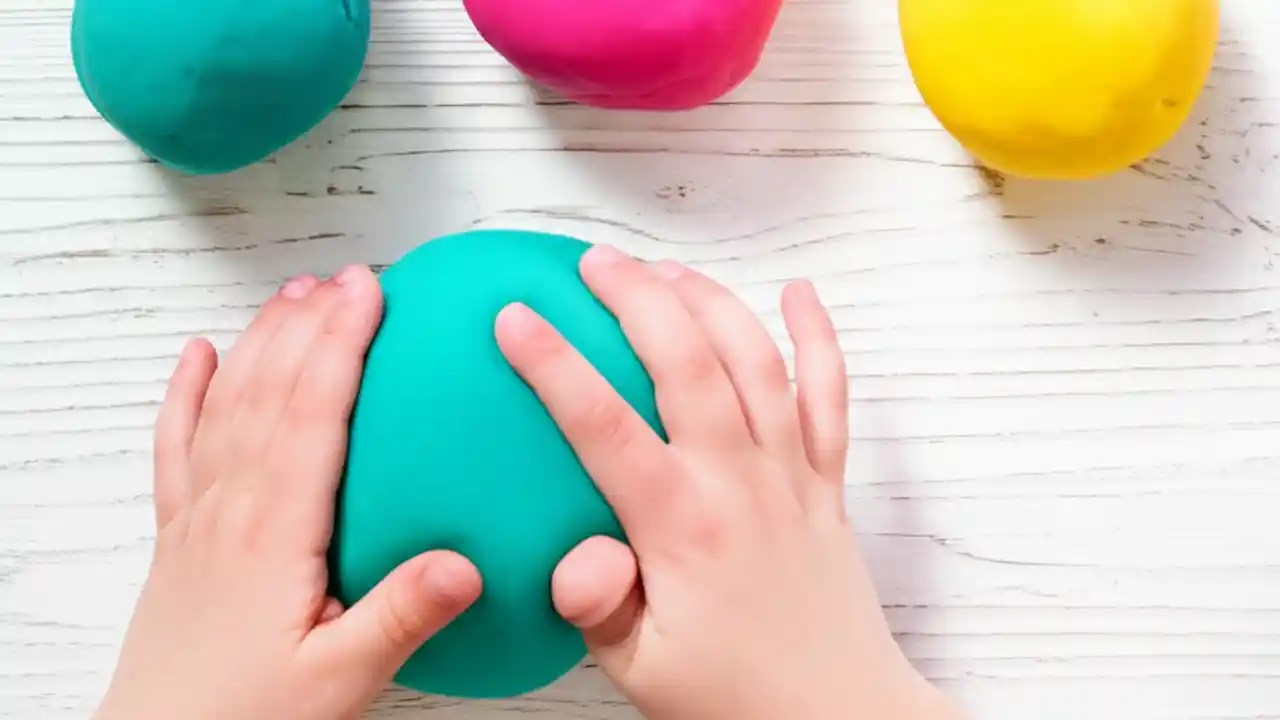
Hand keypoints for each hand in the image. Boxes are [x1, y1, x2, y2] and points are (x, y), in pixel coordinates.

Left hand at [97, 267, 481, 719]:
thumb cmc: (248, 717)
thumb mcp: (340, 679)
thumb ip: (402, 617)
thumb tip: (467, 565)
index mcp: (275, 532)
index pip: (309, 413)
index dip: (339, 344)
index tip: (367, 291)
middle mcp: (231, 508)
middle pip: (269, 390)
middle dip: (310, 324)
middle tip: (348, 276)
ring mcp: (198, 516)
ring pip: (227, 404)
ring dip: (260, 341)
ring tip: (293, 294)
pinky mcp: (178, 534)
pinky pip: (176, 446)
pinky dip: (185, 393)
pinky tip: (197, 354)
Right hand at [497, 247, 962, 719]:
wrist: (838, 716)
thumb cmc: (736, 698)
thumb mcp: (640, 669)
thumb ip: (597, 605)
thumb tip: (574, 553)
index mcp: (681, 527)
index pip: (603, 426)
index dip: (554, 364)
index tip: (514, 318)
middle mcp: (739, 483)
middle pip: (687, 362)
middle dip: (636, 298)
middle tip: (595, 263)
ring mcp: (790, 474)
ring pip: (755, 360)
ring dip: (710, 302)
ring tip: (665, 268)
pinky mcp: (826, 482)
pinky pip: (831, 395)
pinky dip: (818, 338)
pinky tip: (800, 294)